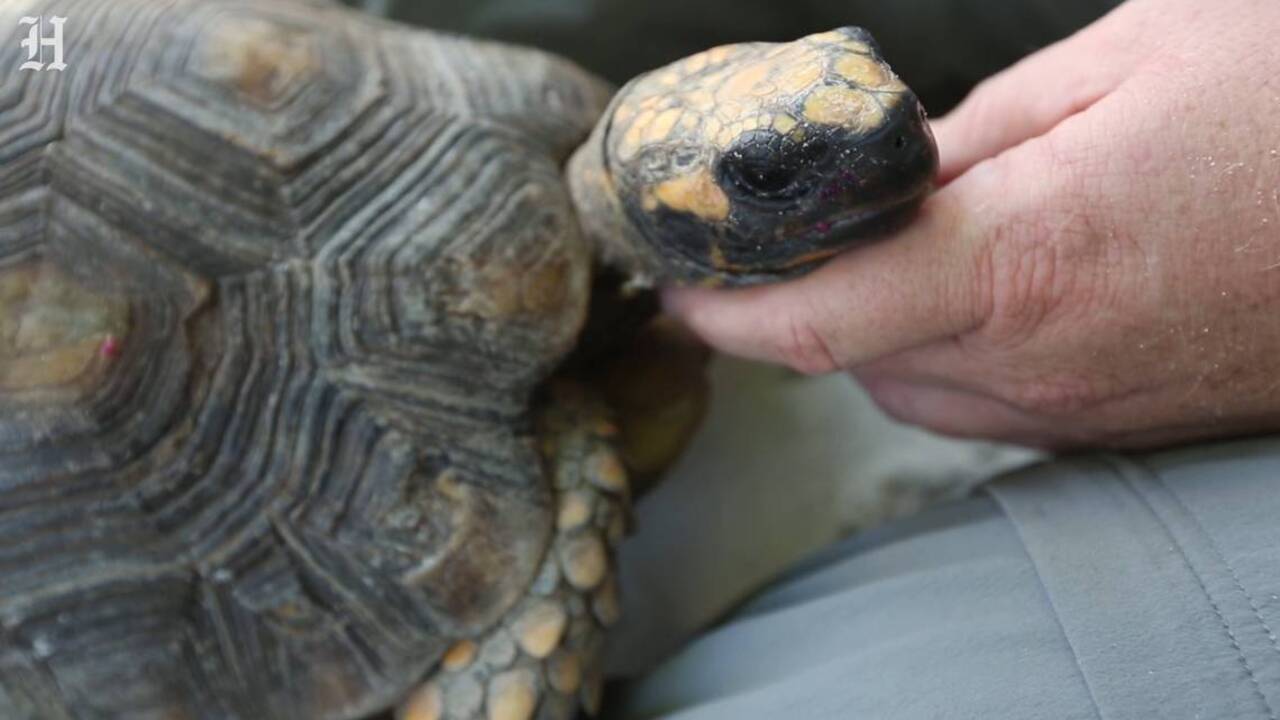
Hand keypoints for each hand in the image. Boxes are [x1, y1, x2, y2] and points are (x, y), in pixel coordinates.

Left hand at [663, 0, 1279, 448]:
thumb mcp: (1128, 55)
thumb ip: (978, 131)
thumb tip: (892, 172)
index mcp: (1026, 262)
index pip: (813, 321)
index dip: (721, 307)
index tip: (675, 280)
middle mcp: (1047, 362)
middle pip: (854, 363)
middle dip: (797, 307)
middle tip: (779, 239)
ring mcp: (1092, 407)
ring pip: (918, 392)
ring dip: (874, 332)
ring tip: (884, 251)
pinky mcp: (1131, 420)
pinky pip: (995, 406)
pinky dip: (952, 354)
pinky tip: (978, 287)